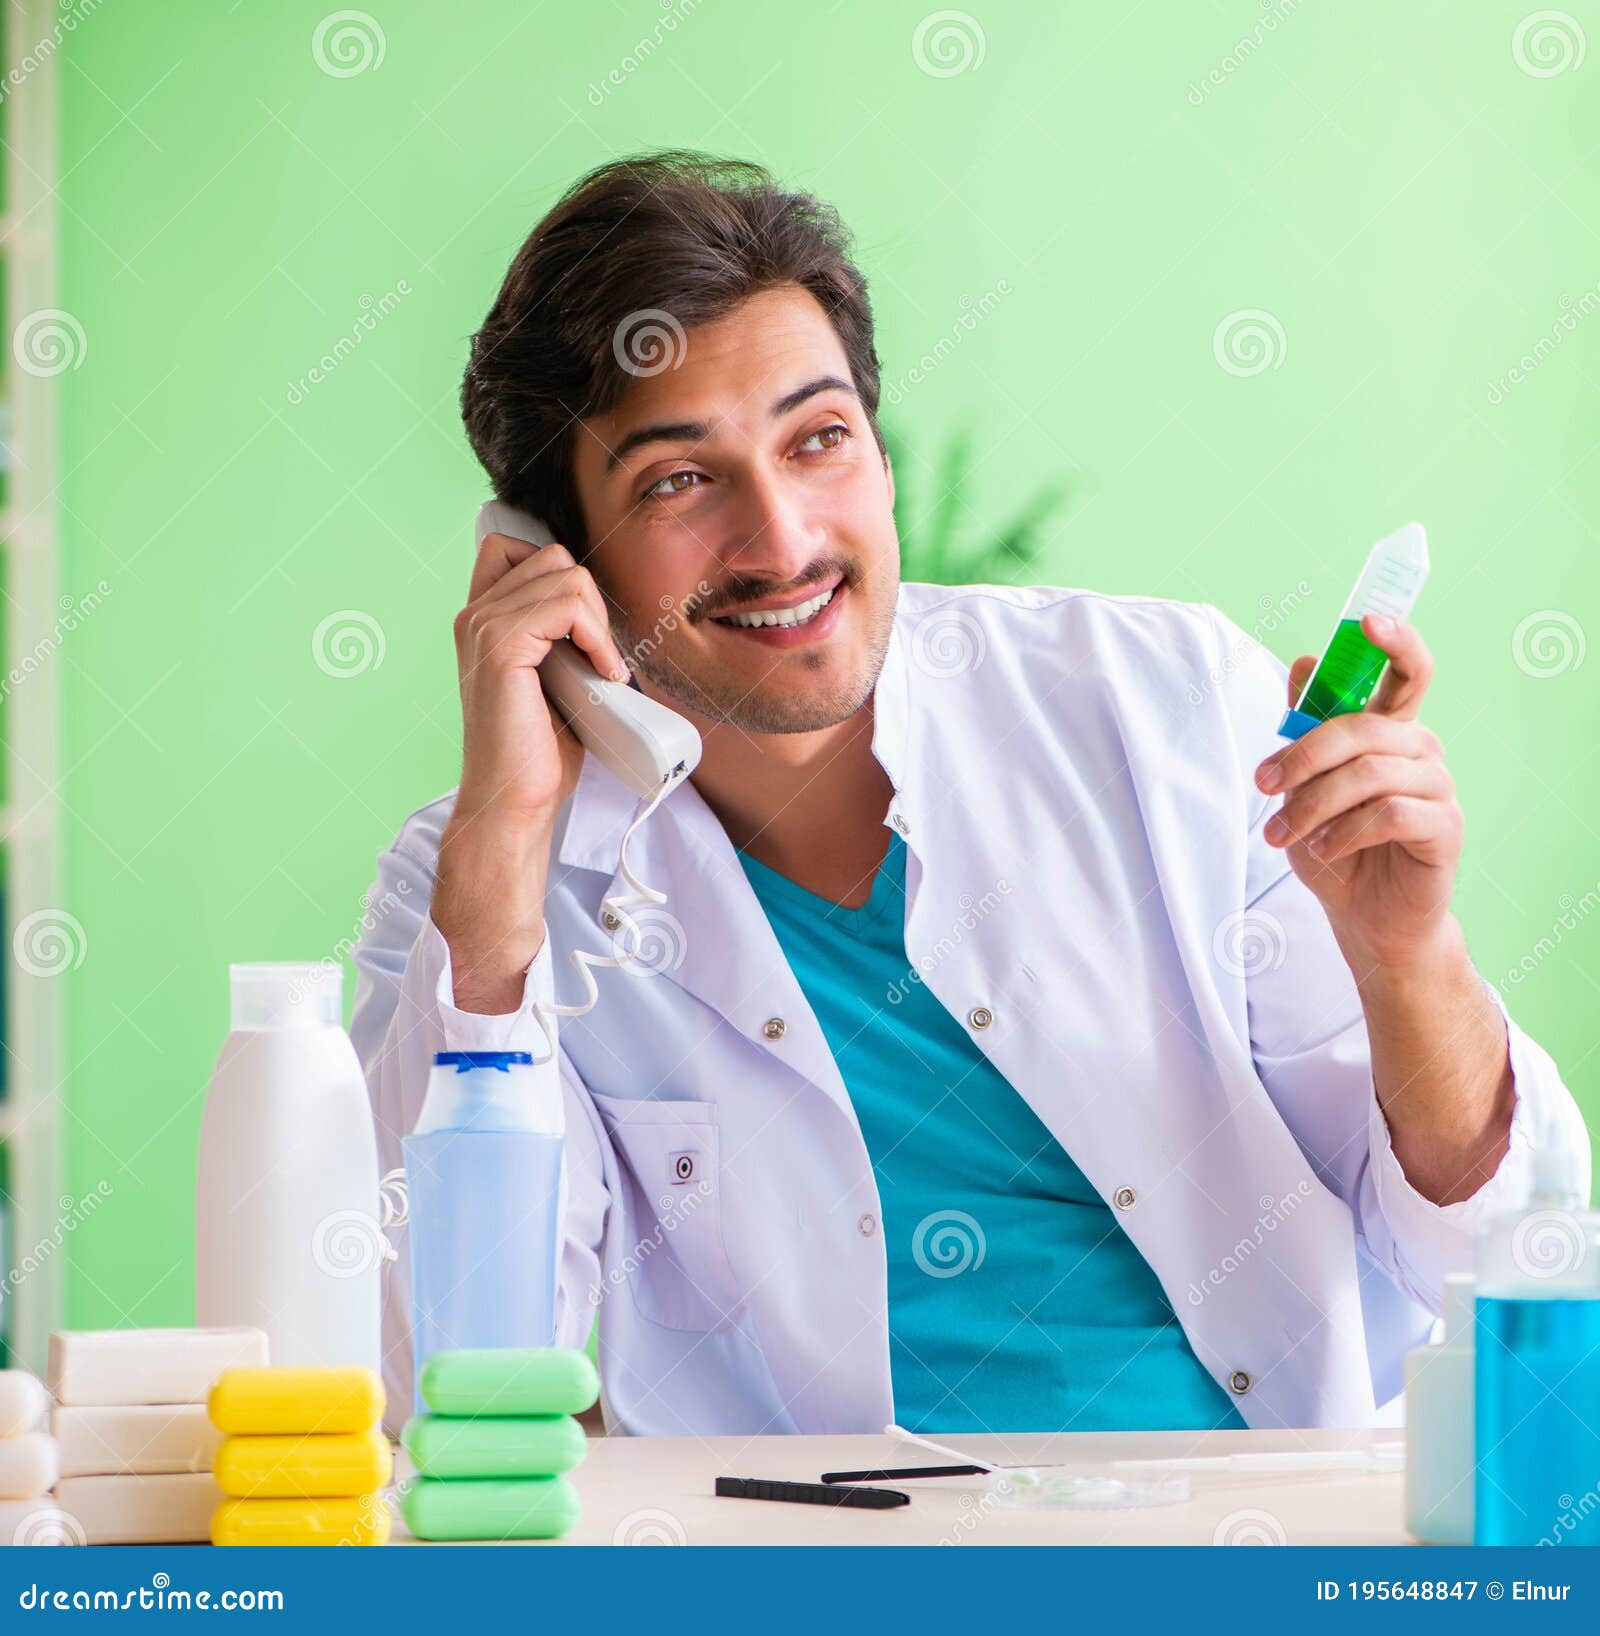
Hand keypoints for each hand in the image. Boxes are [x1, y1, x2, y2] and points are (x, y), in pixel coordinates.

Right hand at [435, 533, 633, 1012]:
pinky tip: (603, 674)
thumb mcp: (555, 675)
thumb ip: (561, 633)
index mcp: (481, 617)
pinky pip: (569, 605)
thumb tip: (602, 604)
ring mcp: (482, 626)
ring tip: (602, 670)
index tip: (584, 630)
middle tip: (599, 657)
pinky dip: (599, 637)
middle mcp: (474, 613)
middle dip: (591, 602)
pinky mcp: (501, 646)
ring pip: (567, 576)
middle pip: (554, 557)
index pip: (516, 545)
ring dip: (600, 623)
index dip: (562, 576)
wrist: (515, 801)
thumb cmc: (539, 749)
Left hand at [1253, 613, 1461, 972]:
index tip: (1367, 620)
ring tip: (1282, 835)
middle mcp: (1421, 750)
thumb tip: (1305, 664)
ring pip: (1370, 774)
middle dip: (1303, 755)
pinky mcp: (1445, 828)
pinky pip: (1391, 813)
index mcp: (1389, 731)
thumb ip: (1307, 729)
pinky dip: (1346, 831)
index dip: (1395, 640)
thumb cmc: (1336, 845)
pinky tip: (1324, 850)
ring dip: (1314, 804)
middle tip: (1264, 785)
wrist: (1364, 915)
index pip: (1407, 671)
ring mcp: (1439, 788)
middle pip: (1364, 728)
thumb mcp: (1305, 786)